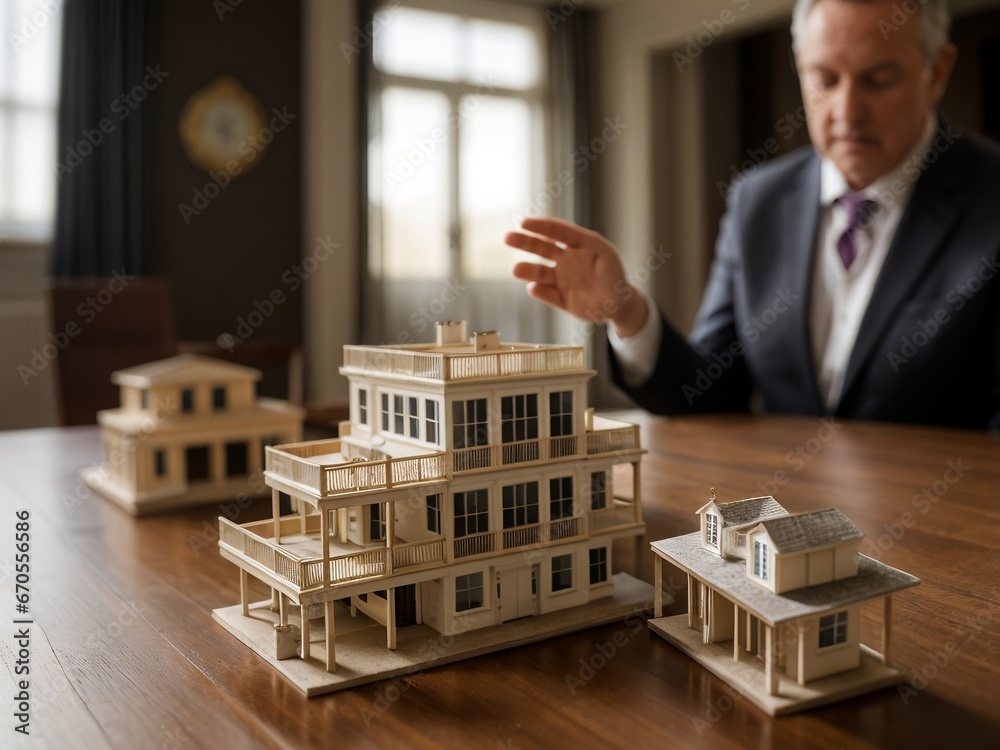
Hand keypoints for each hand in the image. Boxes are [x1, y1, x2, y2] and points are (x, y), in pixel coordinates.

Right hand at [504, 217, 648, 337]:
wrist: (620, 303)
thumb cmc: (613, 274)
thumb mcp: (603, 253)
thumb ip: (586, 245)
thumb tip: (564, 245)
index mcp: (577, 244)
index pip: (557, 231)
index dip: (540, 226)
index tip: (523, 222)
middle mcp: (565, 260)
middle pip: (541, 248)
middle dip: (524, 242)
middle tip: (507, 238)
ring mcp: (562, 279)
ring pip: (540, 272)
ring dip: (528, 270)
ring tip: (515, 269)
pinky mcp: (561, 299)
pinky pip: (548, 294)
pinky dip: (540, 291)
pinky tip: (533, 288)